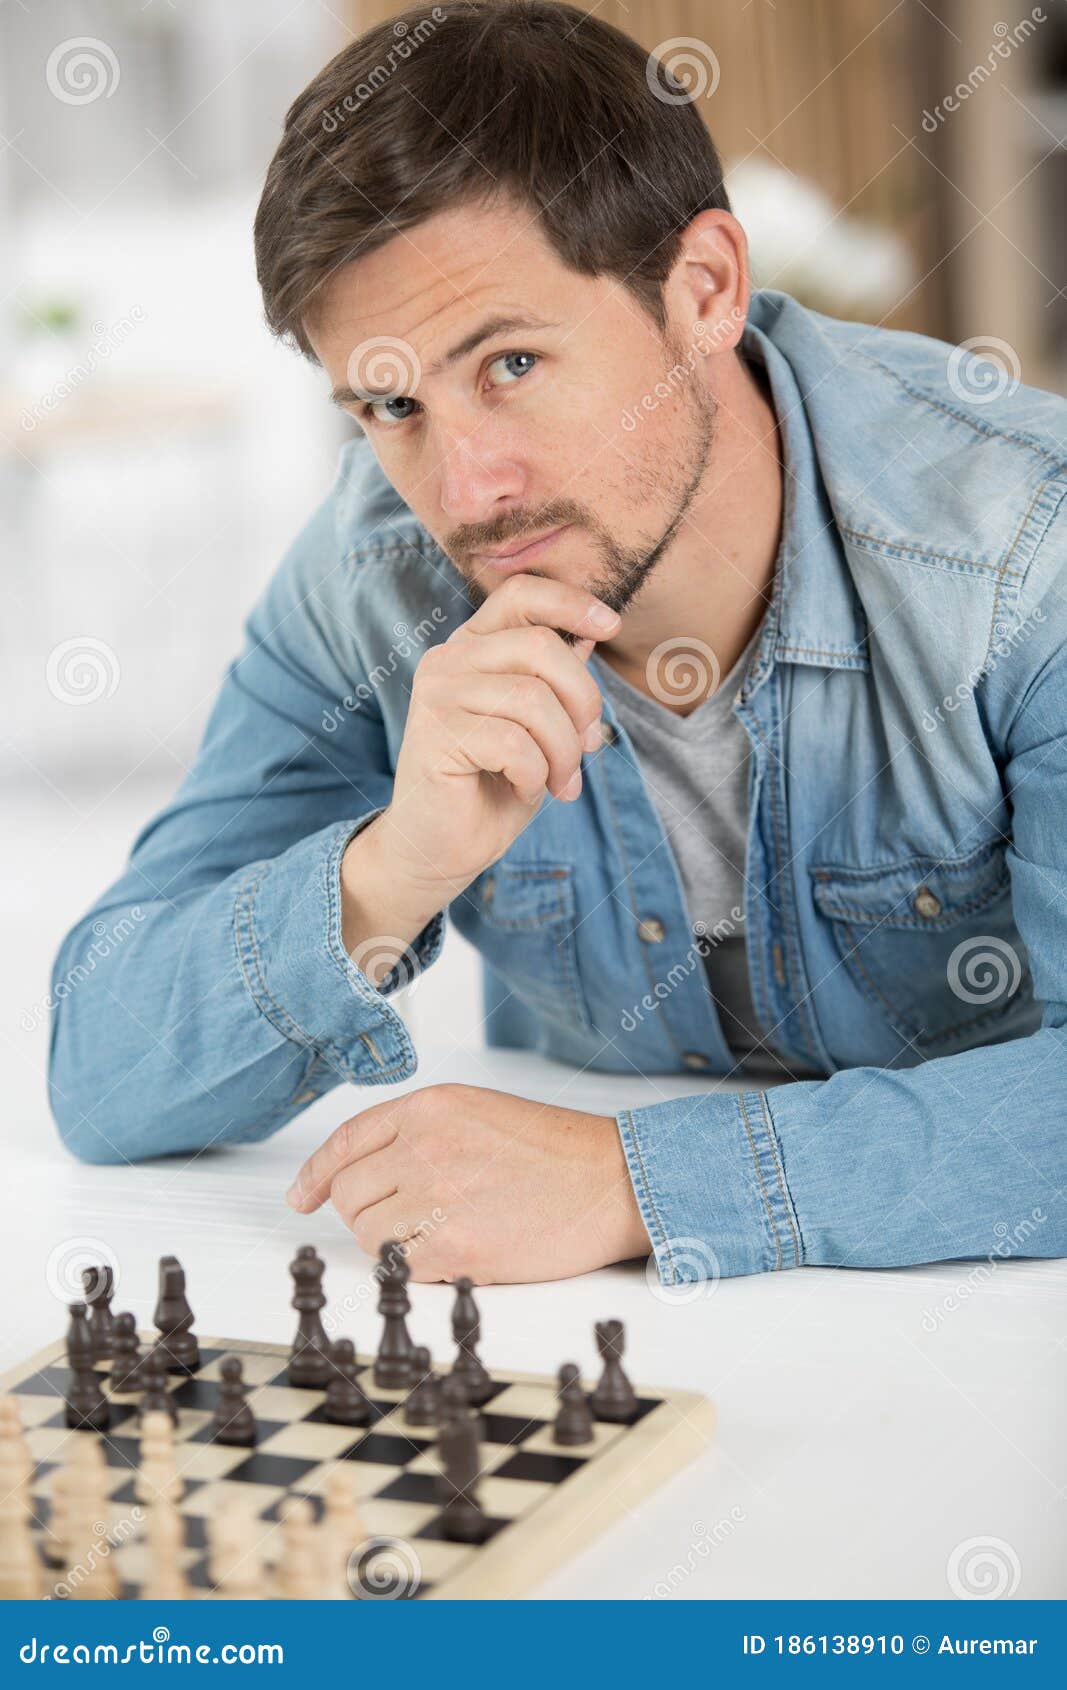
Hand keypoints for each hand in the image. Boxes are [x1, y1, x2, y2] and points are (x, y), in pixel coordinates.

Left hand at [284, 1082, 649, 1283]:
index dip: (317, 1174)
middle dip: (367, 1212)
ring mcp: (436, 1195)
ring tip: (443, 1235)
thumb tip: (365, 1174)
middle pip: (351, 1192)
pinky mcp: (453, 1245)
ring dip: (392, 1243)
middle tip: (408, 1222)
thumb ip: (421, 1134)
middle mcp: (424, 1144)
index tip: (304, 1196)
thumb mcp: (480, 1113)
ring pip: (368, 1233)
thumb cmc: (557, 1153)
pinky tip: (454, 1255)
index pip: (347, 1140)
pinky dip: (415, 1270)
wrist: (614, 1181)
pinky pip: (397, 1268)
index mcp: (431, 1106)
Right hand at [340, 577, 618, 966]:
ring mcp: (437, 693)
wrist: (440, 847)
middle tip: (585, 750)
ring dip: (563, 751)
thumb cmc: (492, 785)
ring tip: (560, 782)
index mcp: (474, 647)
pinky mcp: (436, 734)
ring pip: (534, 700)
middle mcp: (449, 659)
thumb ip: (555, 684)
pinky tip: (525, 789)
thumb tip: (590, 641)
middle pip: (542, 647)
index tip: (612, 627)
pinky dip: (536, 774)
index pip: (522, 594)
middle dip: (582, 703)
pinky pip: (515, 744)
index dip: (572, 602)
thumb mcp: (539, 729)